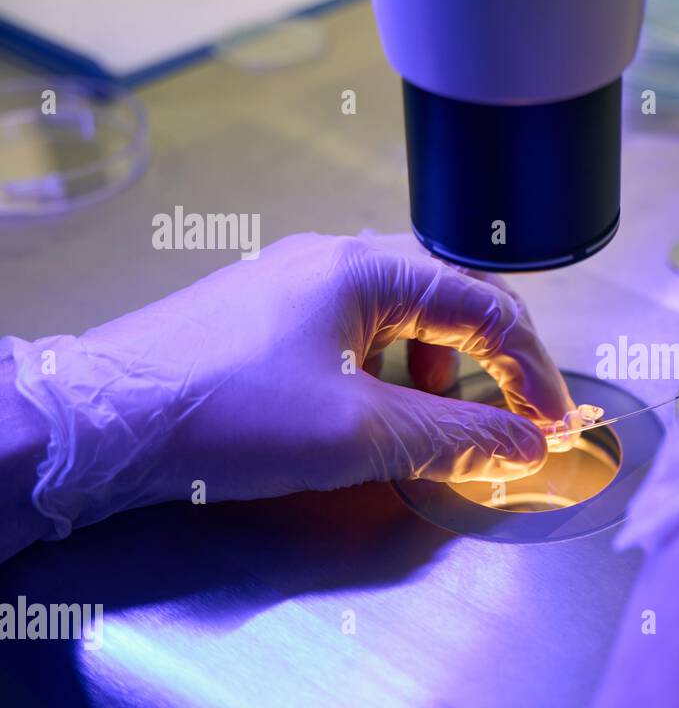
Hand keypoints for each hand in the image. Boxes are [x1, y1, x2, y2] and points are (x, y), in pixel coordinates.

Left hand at [6, 232, 574, 537]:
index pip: (484, 307)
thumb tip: (523, 445)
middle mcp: (335, 262)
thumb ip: (456, 436)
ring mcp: (297, 289)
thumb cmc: (222, 413)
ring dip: (435, 380)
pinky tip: (369, 421)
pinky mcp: (268, 323)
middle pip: (449, 307)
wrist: (97, 424)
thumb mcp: (359, 432)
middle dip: (489, 370)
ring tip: (430, 432)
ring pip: (402, 328)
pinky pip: (356, 342)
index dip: (532, 370)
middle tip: (512, 424)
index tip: (552, 423)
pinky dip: (386, 383)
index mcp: (366, 267)